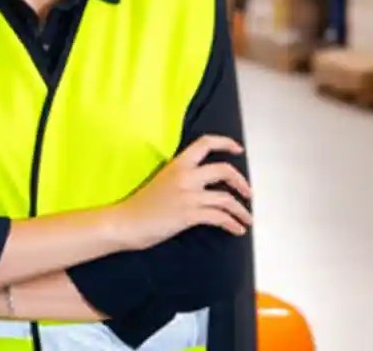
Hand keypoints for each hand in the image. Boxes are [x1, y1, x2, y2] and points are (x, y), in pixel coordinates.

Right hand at [111, 134, 252, 250]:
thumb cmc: (139, 205)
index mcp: (176, 165)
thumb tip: (201, 185)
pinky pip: (220, 217)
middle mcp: (184, 176)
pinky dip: (233, 223)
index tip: (237, 149)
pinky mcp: (189, 214)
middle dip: (241, 182)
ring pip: (227, 198)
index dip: (226, 143)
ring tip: (245, 218)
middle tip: (247, 192)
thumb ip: (181, 178)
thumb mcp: (161, 182)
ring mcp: (187, 195)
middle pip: (224, 170)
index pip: (205, 144)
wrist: (125, 222)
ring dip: (241, 210)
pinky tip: (236, 229)